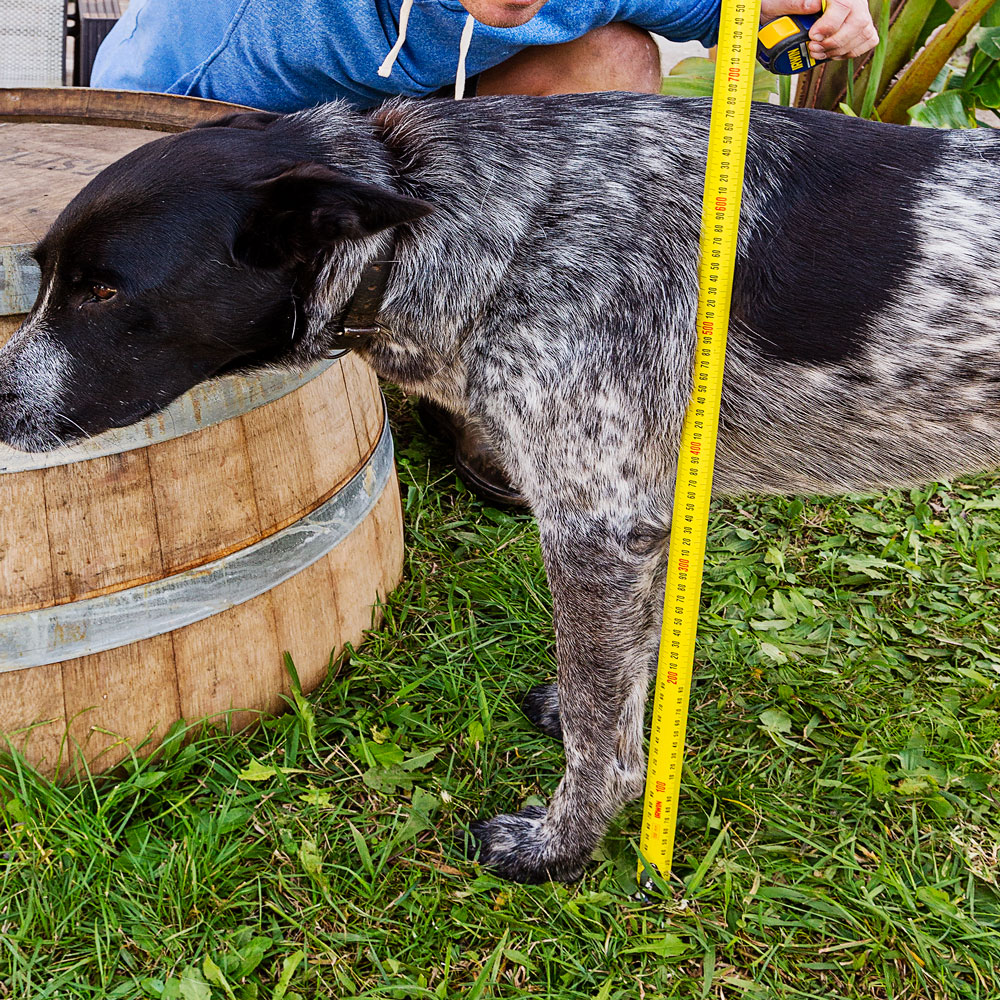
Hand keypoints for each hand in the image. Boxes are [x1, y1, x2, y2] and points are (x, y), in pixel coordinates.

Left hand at [759, 0, 878, 60]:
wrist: (785, 14)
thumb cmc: (783, 7)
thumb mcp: (779, 4)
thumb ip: (793, 3)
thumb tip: (813, 5)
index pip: (844, 5)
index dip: (830, 25)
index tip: (813, 36)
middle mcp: (852, 0)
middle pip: (859, 21)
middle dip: (835, 42)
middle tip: (814, 48)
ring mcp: (858, 11)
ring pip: (865, 32)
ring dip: (840, 50)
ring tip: (818, 53)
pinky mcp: (860, 25)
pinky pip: (868, 39)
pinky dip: (850, 52)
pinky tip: (832, 53)